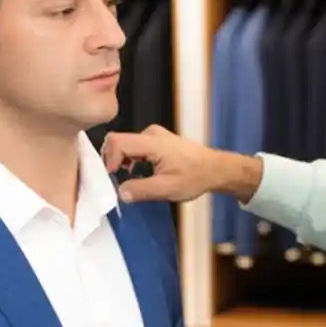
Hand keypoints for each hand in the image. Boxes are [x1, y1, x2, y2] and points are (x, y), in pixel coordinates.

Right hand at [101, 124, 264, 203]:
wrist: (216, 169)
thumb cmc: (194, 177)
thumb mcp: (167, 189)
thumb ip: (141, 190)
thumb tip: (120, 193)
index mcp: (153, 142)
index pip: (117, 142)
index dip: (109, 160)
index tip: (112, 177)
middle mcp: (151, 133)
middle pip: (118, 141)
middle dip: (113, 161)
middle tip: (116, 180)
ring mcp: (154, 135)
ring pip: (126, 144)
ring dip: (122, 161)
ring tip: (129, 179)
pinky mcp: (157, 140)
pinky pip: (135, 146)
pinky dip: (131, 159)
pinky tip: (138, 173)